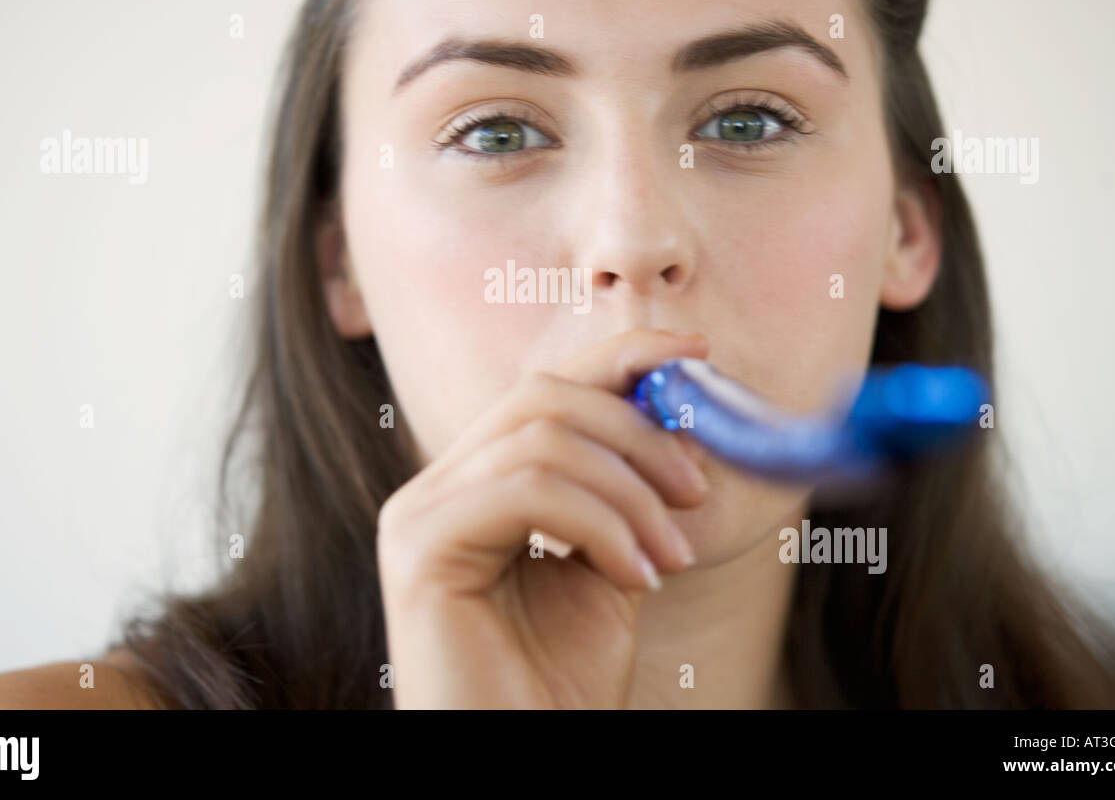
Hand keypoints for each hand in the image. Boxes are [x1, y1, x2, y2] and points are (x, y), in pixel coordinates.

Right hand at [376, 329, 710, 708]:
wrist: (524, 759)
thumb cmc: (560, 681)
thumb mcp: (612, 563)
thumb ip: (628, 491)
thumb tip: (678, 412)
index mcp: (476, 483)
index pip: (544, 390)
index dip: (619, 357)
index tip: (695, 354)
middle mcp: (436, 488)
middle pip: (541, 397)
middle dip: (636, 431)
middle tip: (696, 490)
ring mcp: (418, 513)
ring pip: (540, 441)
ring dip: (631, 491)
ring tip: (673, 556)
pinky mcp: (419, 549)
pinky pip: (526, 491)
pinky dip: (599, 524)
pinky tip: (634, 578)